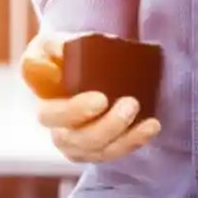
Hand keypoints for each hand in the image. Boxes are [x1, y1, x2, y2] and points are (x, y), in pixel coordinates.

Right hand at [21, 29, 160, 163]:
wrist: (83, 68)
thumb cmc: (64, 56)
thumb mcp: (51, 45)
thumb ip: (53, 47)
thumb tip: (61, 53)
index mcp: (46, 106)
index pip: (52, 116)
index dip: (75, 111)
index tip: (101, 98)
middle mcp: (59, 132)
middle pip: (76, 141)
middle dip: (106, 127)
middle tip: (131, 104)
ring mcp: (79, 145)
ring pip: (98, 152)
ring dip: (125, 139)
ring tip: (150, 123)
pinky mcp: (99, 149)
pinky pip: (115, 153)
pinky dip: (135, 142)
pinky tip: (152, 127)